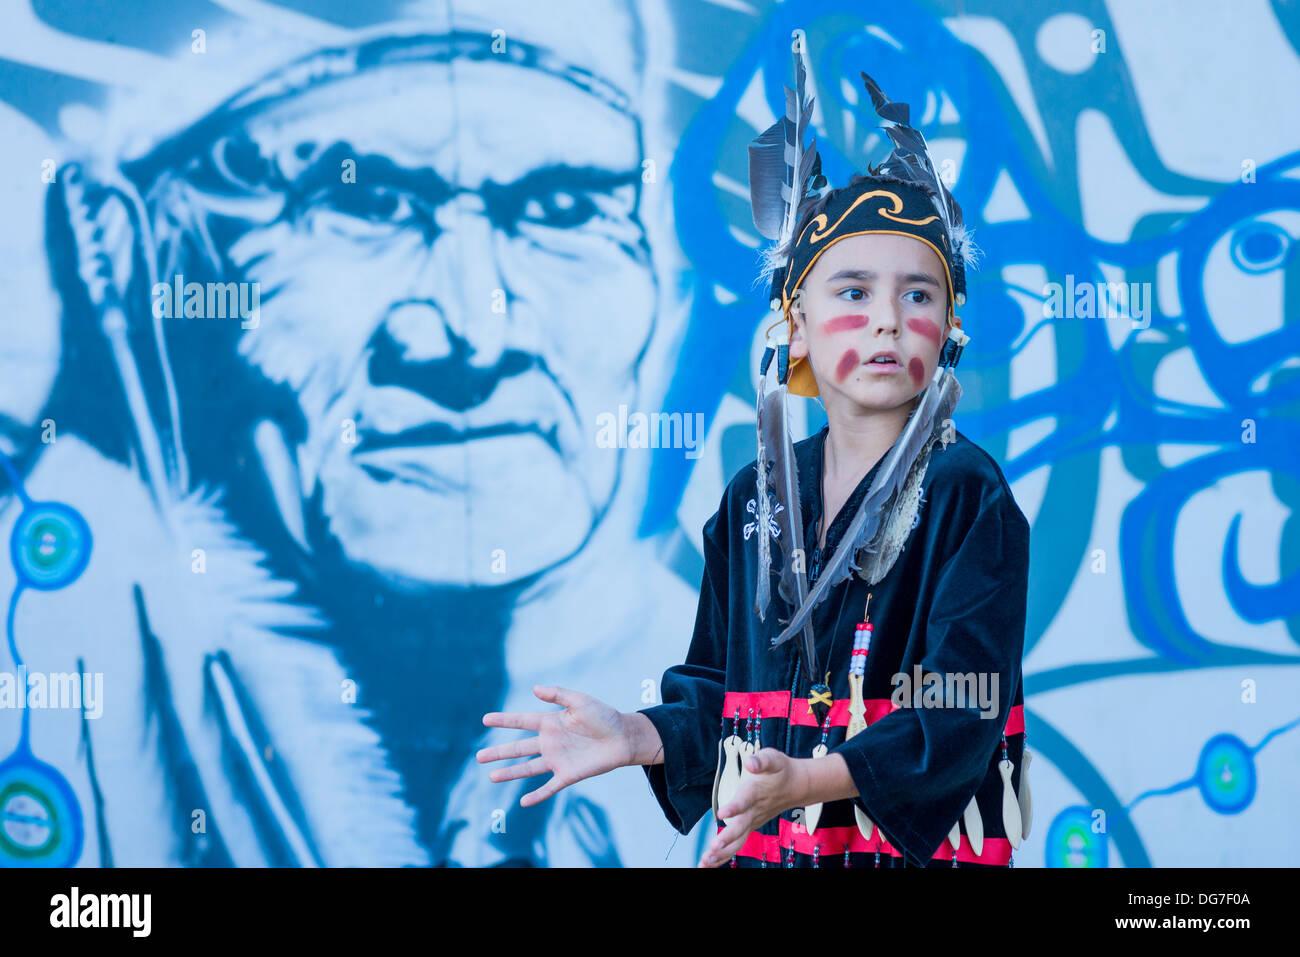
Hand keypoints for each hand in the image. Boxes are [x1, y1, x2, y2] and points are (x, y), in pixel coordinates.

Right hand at [478, 685, 650, 807]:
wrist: (623, 737)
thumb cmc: (604, 716)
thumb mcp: (581, 701)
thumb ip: (558, 695)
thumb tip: (535, 689)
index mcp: (551, 722)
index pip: (522, 721)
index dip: (504, 720)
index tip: (485, 719)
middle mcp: (550, 742)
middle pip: (519, 748)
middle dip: (499, 752)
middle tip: (479, 756)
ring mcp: (557, 760)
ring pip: (528, 768)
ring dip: (510, 773)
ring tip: (491, 777)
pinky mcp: (568, 775)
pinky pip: (549, 787)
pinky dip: (538, 795)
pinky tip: (523, 803)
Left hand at [699, 747, 802, 866]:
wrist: (796, 786)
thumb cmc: (781, 771)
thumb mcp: (773, 758)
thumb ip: (761, 760)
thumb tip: (750, 762)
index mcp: (756, 793)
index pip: (745, 801)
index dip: (734, 807)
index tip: (722, 813)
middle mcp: (754, 811)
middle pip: (741, 828)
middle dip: (727, 839)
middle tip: (713, 847)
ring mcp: (753, 822)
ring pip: (738, 841)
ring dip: (722, 853)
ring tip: (705, 861)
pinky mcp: (750, 827)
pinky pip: (736, 844)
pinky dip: (723, 855)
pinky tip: (708, 863)